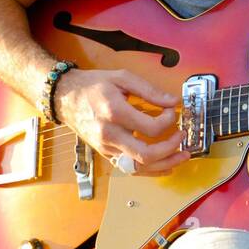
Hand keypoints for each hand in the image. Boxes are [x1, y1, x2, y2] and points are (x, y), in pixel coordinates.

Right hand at [53, 68, 188, 174]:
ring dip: (165, 164)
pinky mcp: (106, 154)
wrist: (65, 97)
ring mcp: (106, 148)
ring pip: (139, 167)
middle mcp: (109, 135)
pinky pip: (130, 169)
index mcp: (114, 113)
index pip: (151, 128)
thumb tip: (173, 101)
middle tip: (182, 137)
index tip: (172, 110)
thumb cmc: (93, 86)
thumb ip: (149, 90)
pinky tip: (166, 167)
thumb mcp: (122, 78)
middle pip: (146, 154)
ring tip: (182, 156)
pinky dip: (150, 171)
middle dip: (171, 149)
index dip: (169, 120)